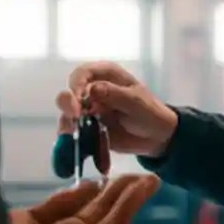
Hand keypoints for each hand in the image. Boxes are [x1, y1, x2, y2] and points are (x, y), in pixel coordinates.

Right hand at [56, 61, 177, 158]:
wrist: (157, 137)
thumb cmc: (150, 112)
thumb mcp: (136, 102)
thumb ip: (115, 95)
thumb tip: (91, 89)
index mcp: (106, 75)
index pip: (83, 73)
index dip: (76, 83)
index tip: (79, 98)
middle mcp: (92, 91)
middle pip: (68, 93)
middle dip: (67, 104)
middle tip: (75, 116)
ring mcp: (88, 111)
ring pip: (67, 116)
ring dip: (68, 126)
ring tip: (77, 136)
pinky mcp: (87, 129)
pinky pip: (74, 135)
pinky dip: (73, 143)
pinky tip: (81, 151)